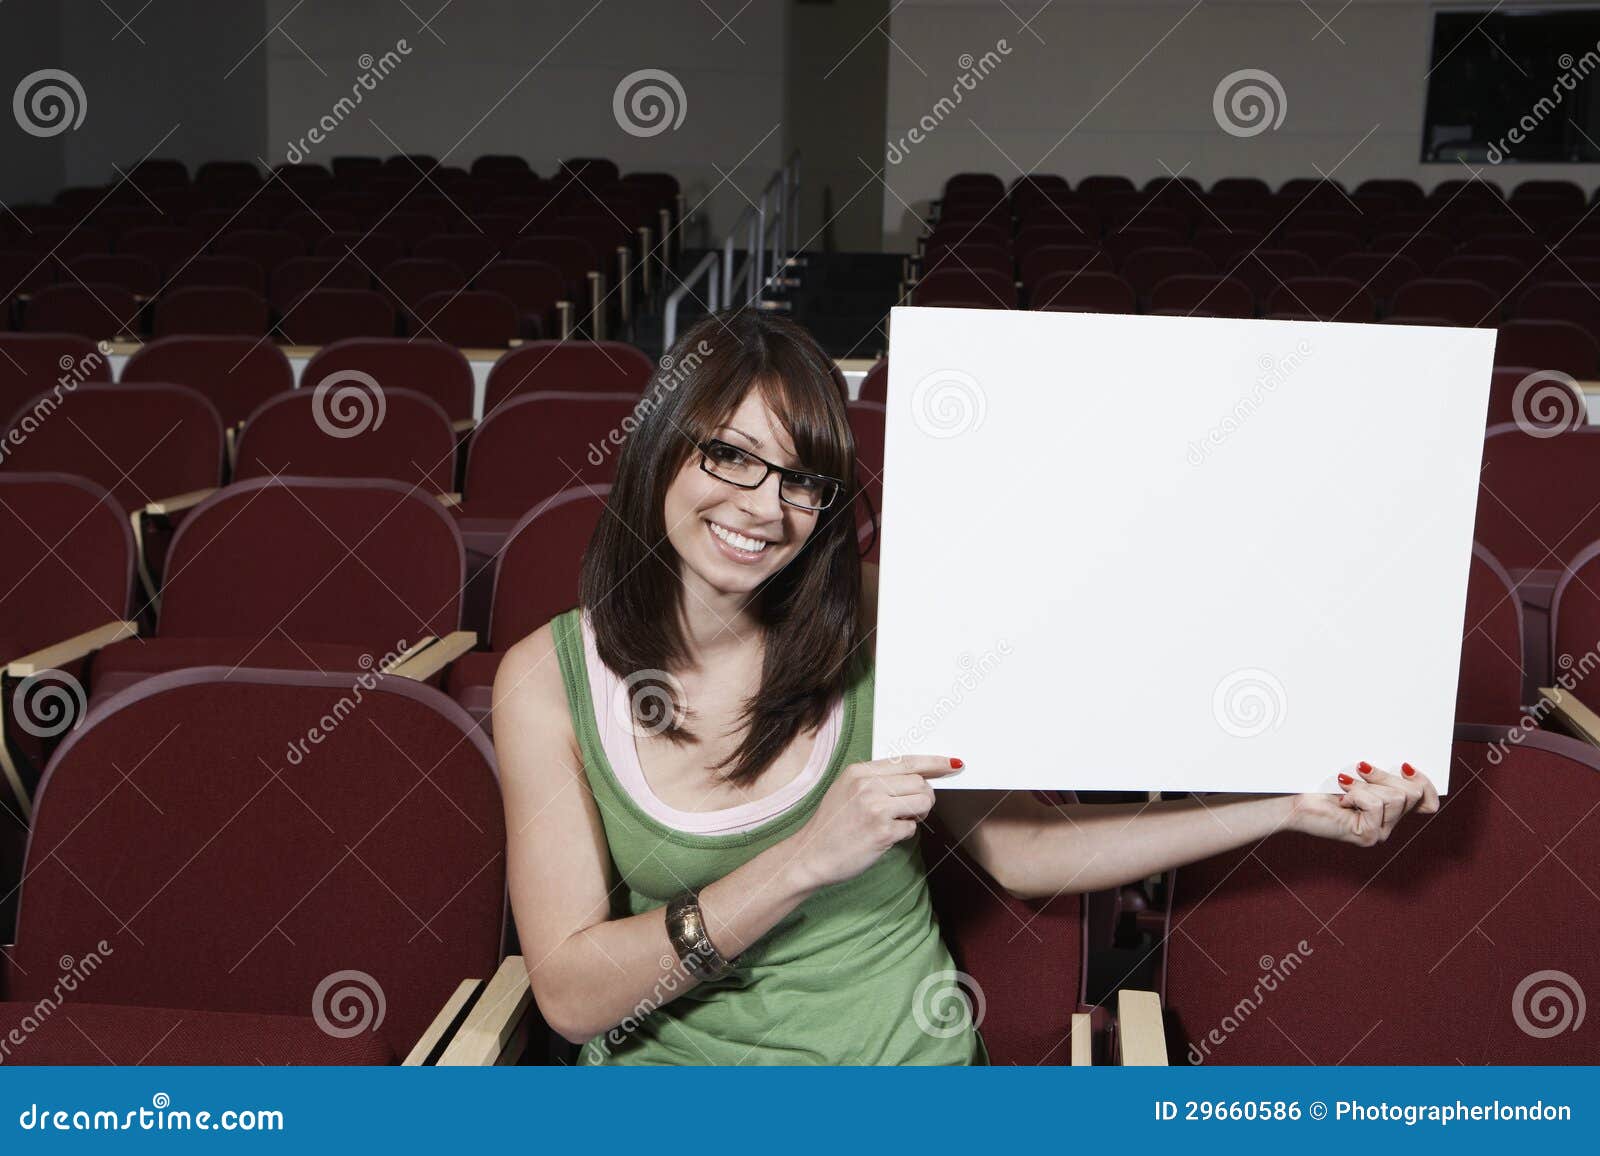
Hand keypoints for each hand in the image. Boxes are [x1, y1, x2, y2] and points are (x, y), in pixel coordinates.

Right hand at [784, 755, 962, 889]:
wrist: (810, 855)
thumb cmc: (832, 825)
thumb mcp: (847, 789)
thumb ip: (876, 780)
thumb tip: (918, 776)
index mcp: (859, 772)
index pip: (907, 761)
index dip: (935, 763)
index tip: (954, 764)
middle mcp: (868, 785)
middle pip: (920, 782)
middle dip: (924, 797)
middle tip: (913, 810)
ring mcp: (875, 808)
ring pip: (922, 802)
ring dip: (919, 814)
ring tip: (901, 821)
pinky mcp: (882, 831)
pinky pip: (912, 828)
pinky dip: (905, 833)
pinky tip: (886, 836)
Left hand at [1288, 761, 1439, 845]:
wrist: (1294, 802)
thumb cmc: (1321, 787)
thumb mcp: (1358, 776)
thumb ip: (1381, 776)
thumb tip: (1404, 765)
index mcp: (1389, 812)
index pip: (1427, 804)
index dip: (1424, 782)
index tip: (1404, 766)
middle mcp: (1388, 826)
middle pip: (1411, 794)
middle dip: (1385, 775)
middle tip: (1359, 768)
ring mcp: (1379, 833)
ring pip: (1395, 798)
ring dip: (1366, 785)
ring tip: (1345, 786)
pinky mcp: (1367, 835)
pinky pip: (1376, 805)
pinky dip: (1357, 794)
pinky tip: (1342, 799)